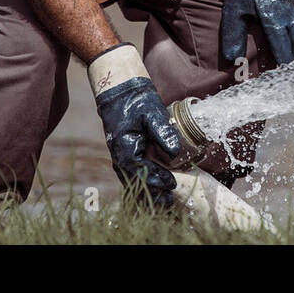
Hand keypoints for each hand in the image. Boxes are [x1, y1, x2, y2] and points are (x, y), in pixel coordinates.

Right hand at [88, 44, 180, 208]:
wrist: (120, 89)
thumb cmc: (135, 100)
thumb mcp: (151, 112)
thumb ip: (162, 132)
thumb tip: (174, 151)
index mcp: (124, 147)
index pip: (141, 171)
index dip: (157, 179)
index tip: (172, 184)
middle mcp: (119, 155)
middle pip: (135, 182)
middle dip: (153, 194)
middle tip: (170, 204)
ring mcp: (120, 155)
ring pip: (132, 180)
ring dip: (147, 192)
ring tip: (164, 203)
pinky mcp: (125, 152)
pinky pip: (132, 174)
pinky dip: (142, 183)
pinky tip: (154, 190)